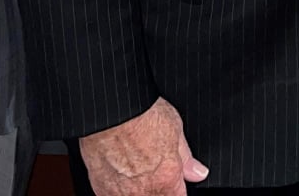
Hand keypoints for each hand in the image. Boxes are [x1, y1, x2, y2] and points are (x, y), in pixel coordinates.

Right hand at [78, 97, 207, 195]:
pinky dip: (117, 188)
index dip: (176, 188)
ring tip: (134, 168)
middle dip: (157, 189)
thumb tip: (197, 172)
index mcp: (166, 180)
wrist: (109, 111)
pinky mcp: (100, 190)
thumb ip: (186, 157)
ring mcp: (119, 194)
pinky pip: (113, 195)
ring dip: (136, 189)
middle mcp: (143, 193)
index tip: (173, 180)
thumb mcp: (174, 128)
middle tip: (150, 168)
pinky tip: (118, 171)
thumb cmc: (139, 115)